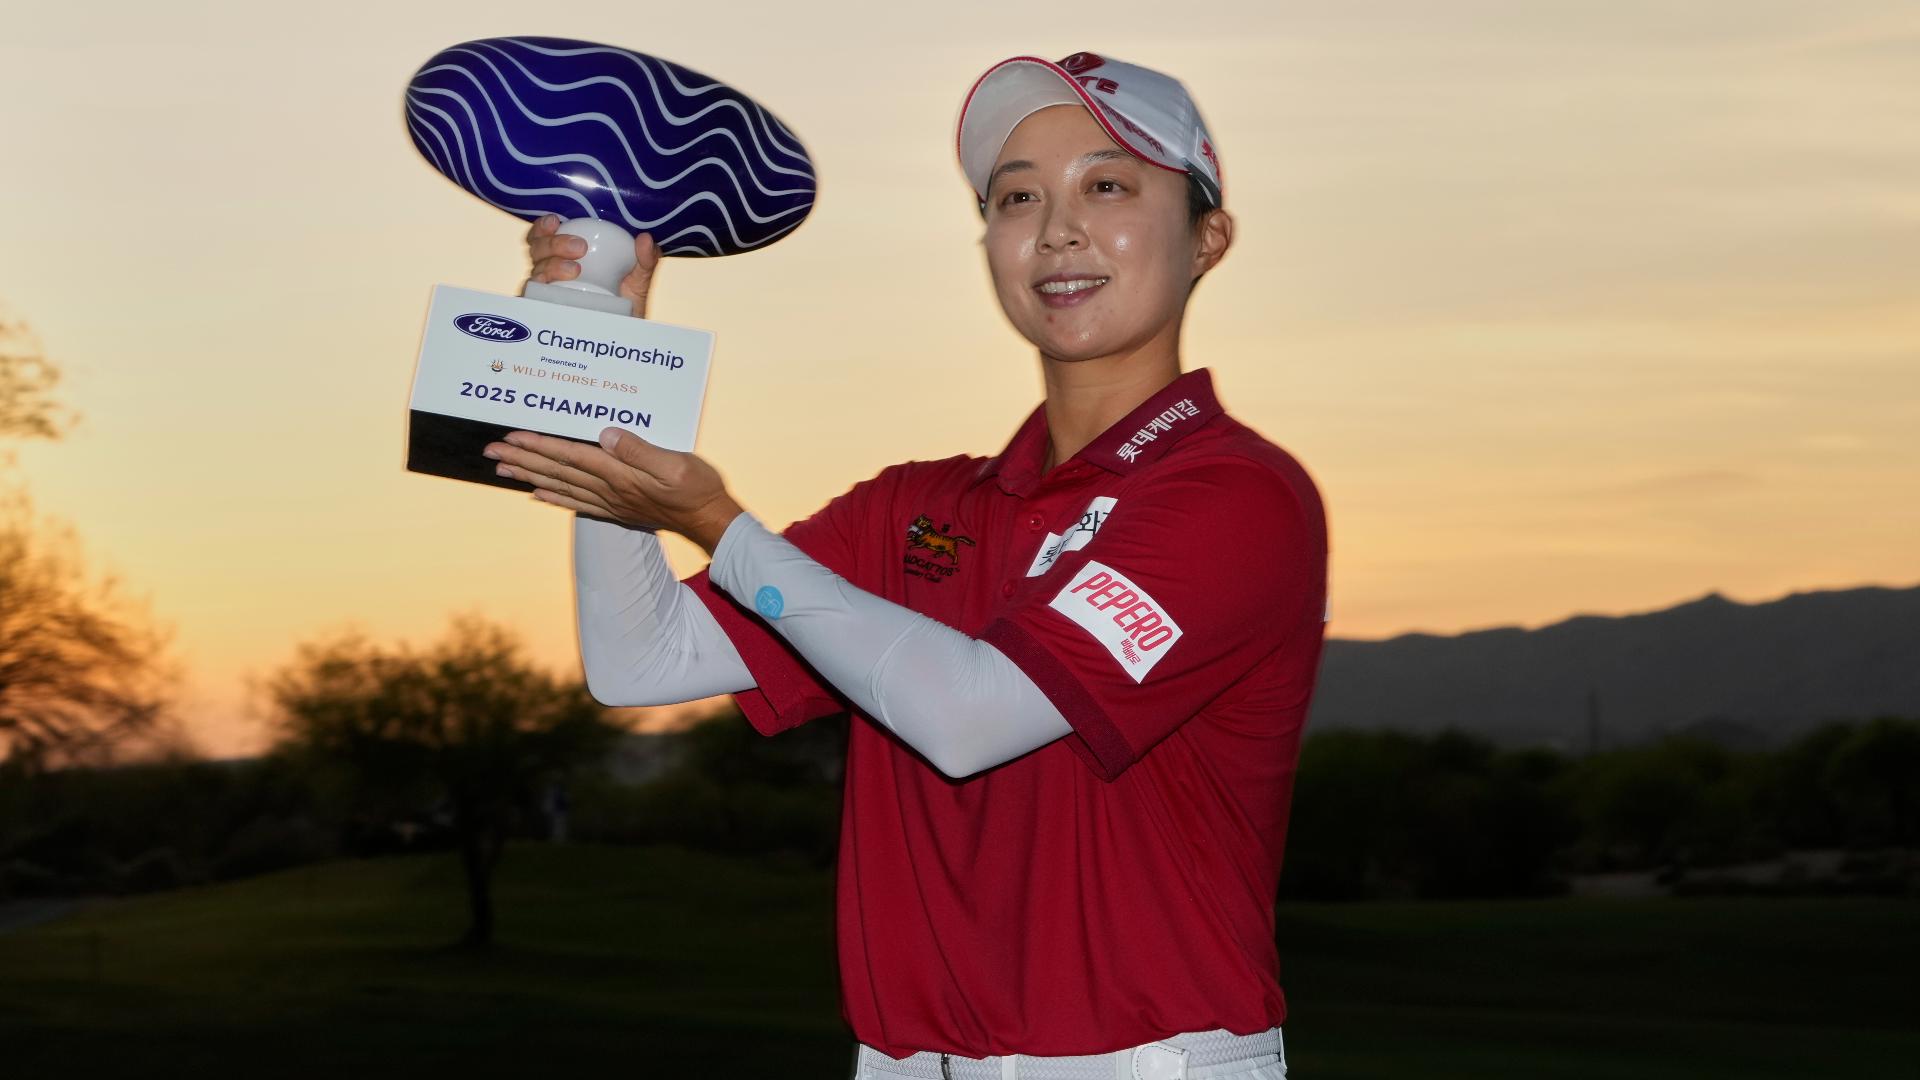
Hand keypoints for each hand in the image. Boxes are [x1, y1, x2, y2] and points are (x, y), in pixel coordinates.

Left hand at [483, 427, 743, 554]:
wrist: (710, 520)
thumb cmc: (697, 488)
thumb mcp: (676, 462)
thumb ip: (640, 449)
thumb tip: (607, 433)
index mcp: (620, 474)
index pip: (571, 455)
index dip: (539, 444)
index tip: (512, 435)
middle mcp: (609, 490)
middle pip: (557, 471)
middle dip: (522, 459)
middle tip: (491, 450)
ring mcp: (611, 502)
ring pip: (560, 486)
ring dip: (529, 476)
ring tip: (503, 469)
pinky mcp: (617, 510)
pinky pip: (577, 502)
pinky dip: (553, 496)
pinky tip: (538, 492)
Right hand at [525, 213, 662, 317]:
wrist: (623, 338)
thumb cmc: (626, 306)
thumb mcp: (639, 281)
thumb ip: (646, 260)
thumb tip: (645, 239)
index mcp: (567, 256)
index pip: (545, 236)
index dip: (543, 226)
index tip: (557, 220)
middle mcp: (552, 271)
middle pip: (537, 249)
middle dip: (553, 243)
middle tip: (581, 247)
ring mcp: (548, 292)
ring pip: (536, 271)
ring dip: (552, 265)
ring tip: (575, 269)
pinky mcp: (545, 311)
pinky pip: (534, 298)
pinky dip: (540, 289)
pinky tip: (553, 287)